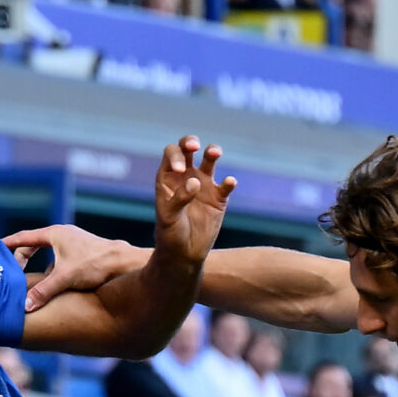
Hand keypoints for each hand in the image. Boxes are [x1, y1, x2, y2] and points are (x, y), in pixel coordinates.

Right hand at [2, 222, 144, 312]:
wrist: (124, 262)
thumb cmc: (96, 264)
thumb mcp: (65, 278)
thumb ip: (43, 292)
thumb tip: (24, 306)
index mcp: (54, 234)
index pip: (23, 238)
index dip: (7, 245)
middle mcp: (62, 235)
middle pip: (33, 246)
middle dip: (21, 259)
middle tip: (11, 274)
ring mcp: (72, 244)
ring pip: (47, 255)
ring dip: (38, 268)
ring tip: (31, 283)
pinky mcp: (80, 254)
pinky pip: (58, 261)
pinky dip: (52, 272)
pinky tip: (54, 287)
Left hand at [152, 134, 234, 265]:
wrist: (184, 254)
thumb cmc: (170, 234)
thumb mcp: (169, 217)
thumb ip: (179, 198)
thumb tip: (195, 182)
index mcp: (168, 177)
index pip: (171, 153)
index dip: (176, 156)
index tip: (180, 170)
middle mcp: (186, 176)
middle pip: (188, 149)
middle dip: (190, 142)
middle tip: (194, 146)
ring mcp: (203, 184)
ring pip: (209, 160)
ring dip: (213, 152)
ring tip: (215, 153)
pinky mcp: (219, 197)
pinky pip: (226, 185)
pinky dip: (229, 183)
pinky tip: (229, 183)